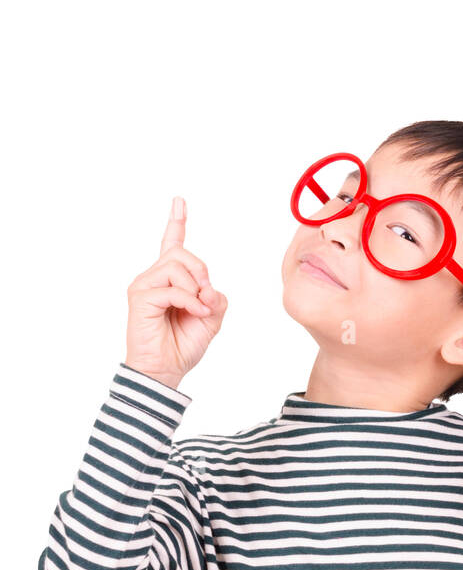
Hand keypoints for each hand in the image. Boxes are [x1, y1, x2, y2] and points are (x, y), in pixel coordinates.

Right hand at [124, 197, 227, 389]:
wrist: (166, 368)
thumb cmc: (184, 343)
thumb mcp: (212, 317)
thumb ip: (215, 296)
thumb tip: (208, 287)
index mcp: (170, 279)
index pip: (172, 244)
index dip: (177, 222)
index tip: (179, 200)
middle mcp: (153, 277)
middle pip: (182, 253)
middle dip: (201, 271)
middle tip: (207, 295)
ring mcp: (144, 286)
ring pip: (176, 267)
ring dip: (195, 288)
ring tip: (198, 309)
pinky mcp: (140, 298)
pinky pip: (172, 289)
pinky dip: (190, 301)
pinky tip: (195, 313)